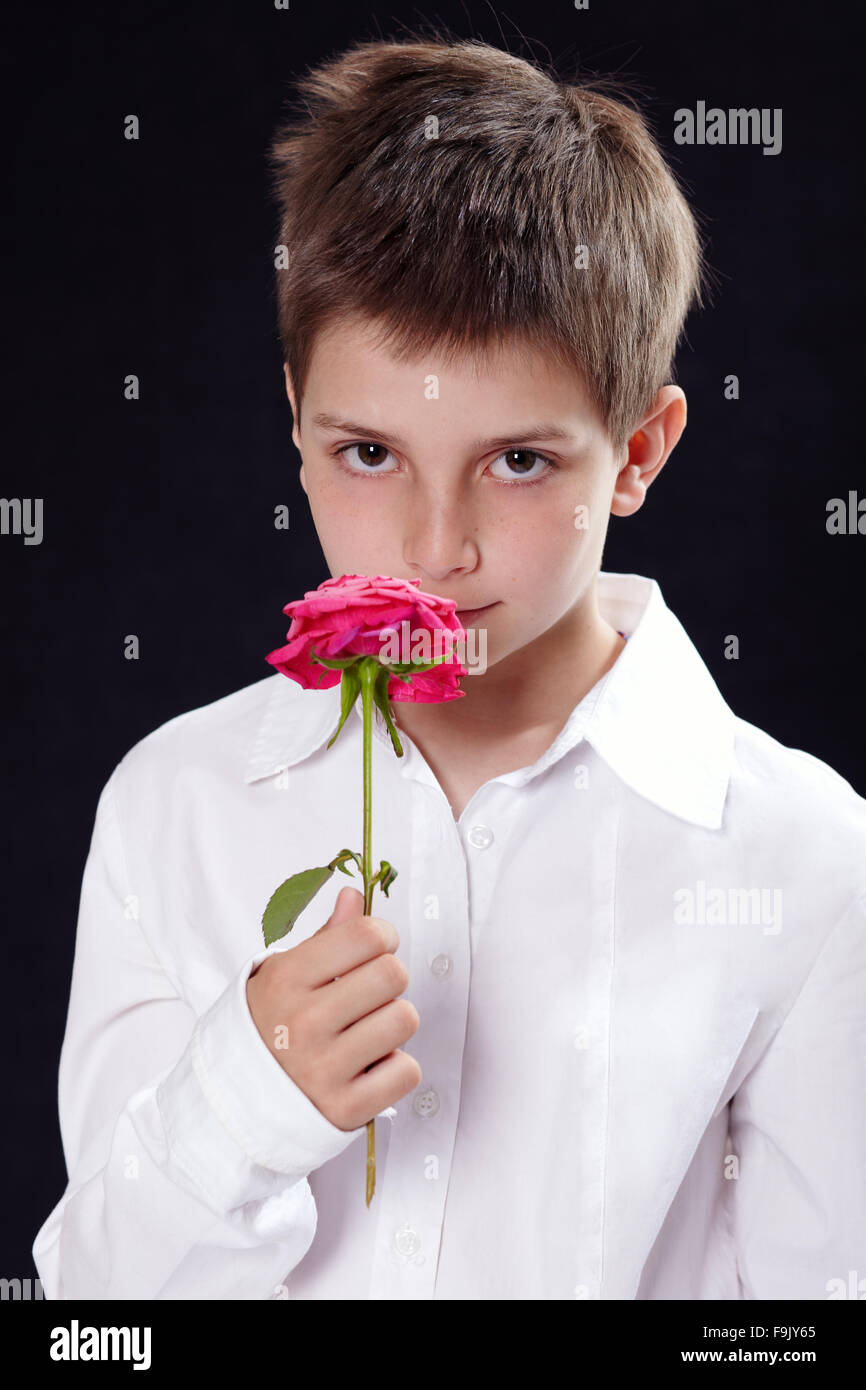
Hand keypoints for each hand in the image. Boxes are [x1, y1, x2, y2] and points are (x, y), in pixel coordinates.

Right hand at [246, 885, 421, 1130]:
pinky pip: (407, 1070)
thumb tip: (354, 896)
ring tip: (365, 1032)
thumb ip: (325, 937)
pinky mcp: (345, 1109)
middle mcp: (304, 1022)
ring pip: (405, 1019)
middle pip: (393, 974)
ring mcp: (324, 1069)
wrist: (233, 1102)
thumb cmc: (264, 1029)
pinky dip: (395, 1068)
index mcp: (286, 979)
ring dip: (392, 1024)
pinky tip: (368, 1067)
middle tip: (367, 995)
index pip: (366, 935)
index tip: (374, 949)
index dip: (382, 937)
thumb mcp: (281, 974)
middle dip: (388, 981)